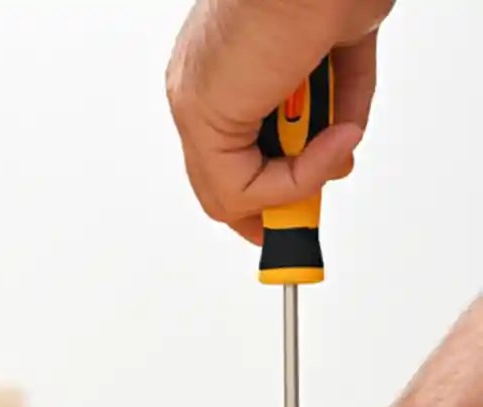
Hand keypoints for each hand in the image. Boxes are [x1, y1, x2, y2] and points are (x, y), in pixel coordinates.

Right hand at [166, 0, 393, 243]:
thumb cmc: (249, 19)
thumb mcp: (209, 119)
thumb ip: (224, 178)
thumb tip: (258, 210)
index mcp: (197, 105)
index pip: (221, 184)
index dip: (254, 216)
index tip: (280, 243)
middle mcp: (240, 87)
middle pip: (269, 164)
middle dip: (293, 184)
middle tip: (309, 205)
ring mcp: (288, 67)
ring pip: (310, 134)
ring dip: (323, 150)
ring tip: (331, 139)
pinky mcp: (335, 44)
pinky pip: (348, 95)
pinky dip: (351, 117)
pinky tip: (349, 125)